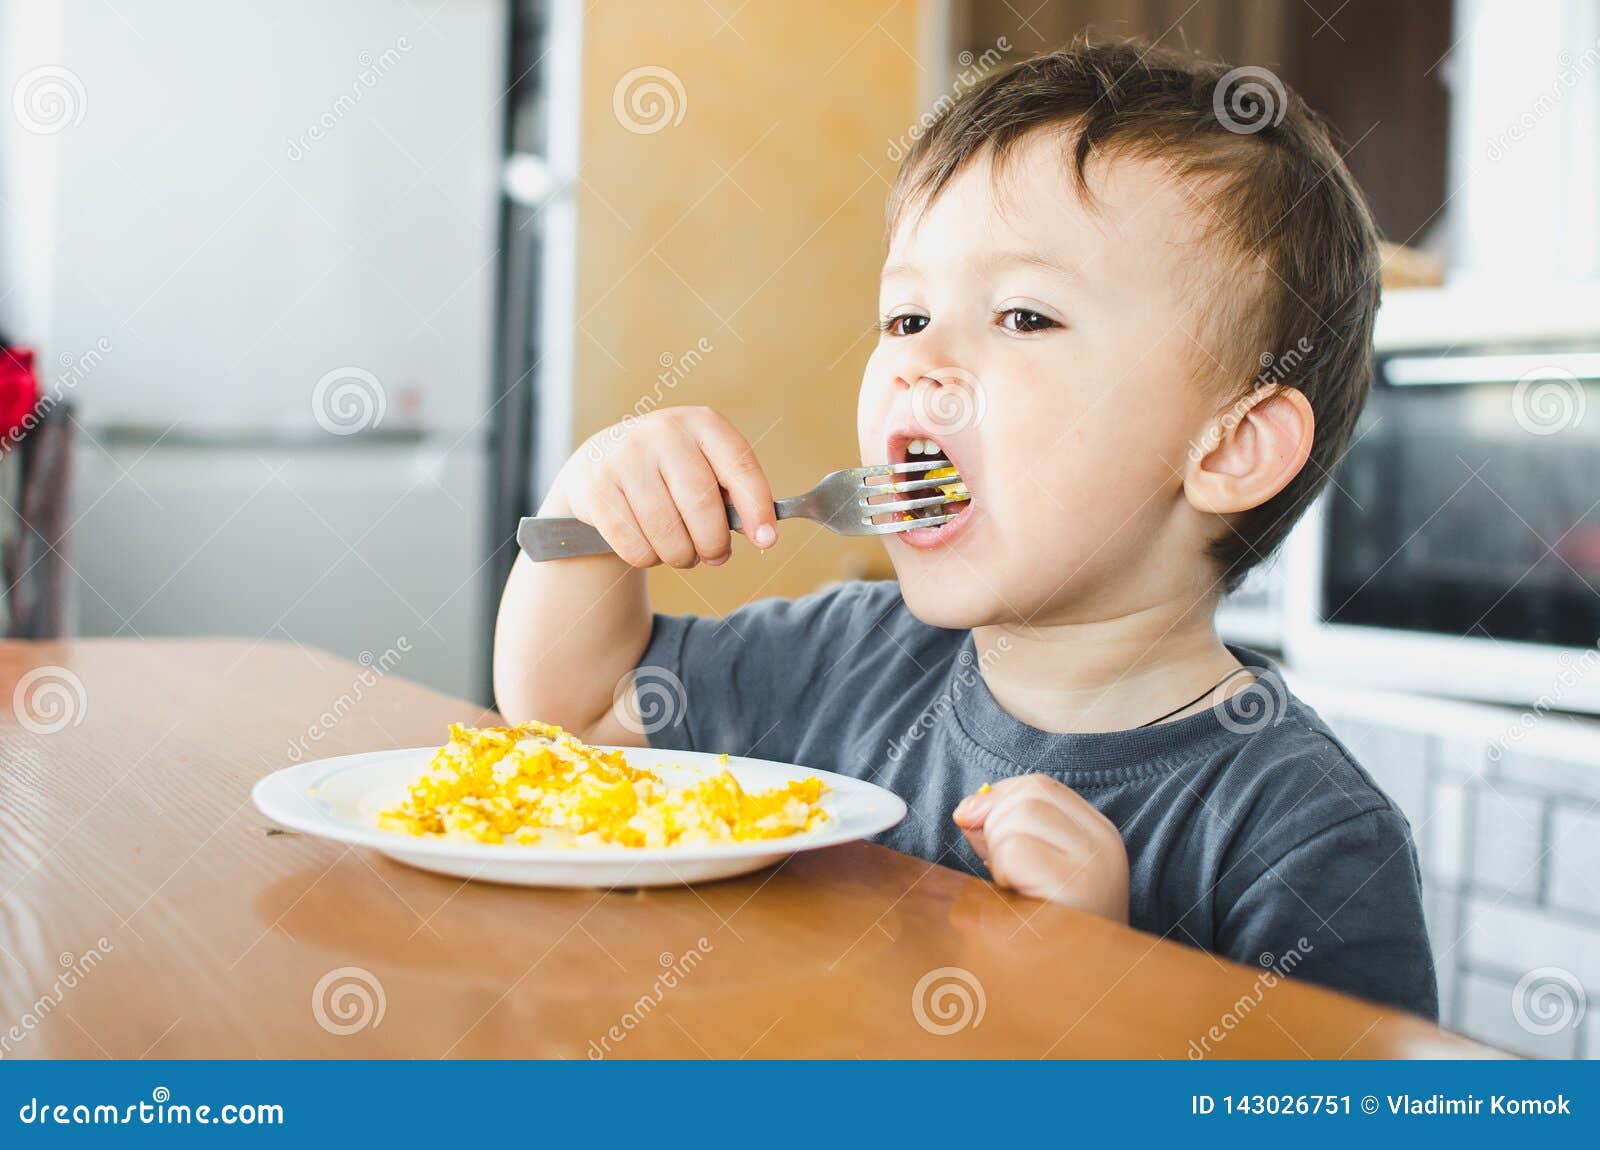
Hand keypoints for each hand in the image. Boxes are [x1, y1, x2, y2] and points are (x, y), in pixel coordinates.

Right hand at [544, 407, 777, 568]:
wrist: (601, 461)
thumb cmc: (670, 471)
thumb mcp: (705, 465)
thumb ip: (735, 493)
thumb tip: (764, 535)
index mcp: (702, 423)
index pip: (740, 467)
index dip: (757, 509)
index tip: (767, 541)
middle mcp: (663, 432)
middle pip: (702, 506)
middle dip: (714, 544)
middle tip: (715, 556)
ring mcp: (625, 457)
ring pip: (667, 534)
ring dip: (682, 557)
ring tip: (682, 552)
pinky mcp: (597, 488)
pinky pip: (635, 546)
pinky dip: (649, 558)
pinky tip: (650, 546)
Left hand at [952, 774, 1129, 922]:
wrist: (1076, 999)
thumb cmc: (1043, 934)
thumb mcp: (1032, 871)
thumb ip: (1004, 832)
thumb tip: (968, 810)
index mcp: (1098, 835)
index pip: (1039, 787)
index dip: (997, 801)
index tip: (978, 830)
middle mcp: (1104, 844)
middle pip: (1025, 798)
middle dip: (995, 832)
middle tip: (1007, 879)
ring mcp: (1094, 866)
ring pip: (1016, 823)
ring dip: (997, 860)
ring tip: (1018, 897)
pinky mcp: (1075, 886)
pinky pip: (1015, 853)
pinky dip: (1001, 880)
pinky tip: (1018, 910)